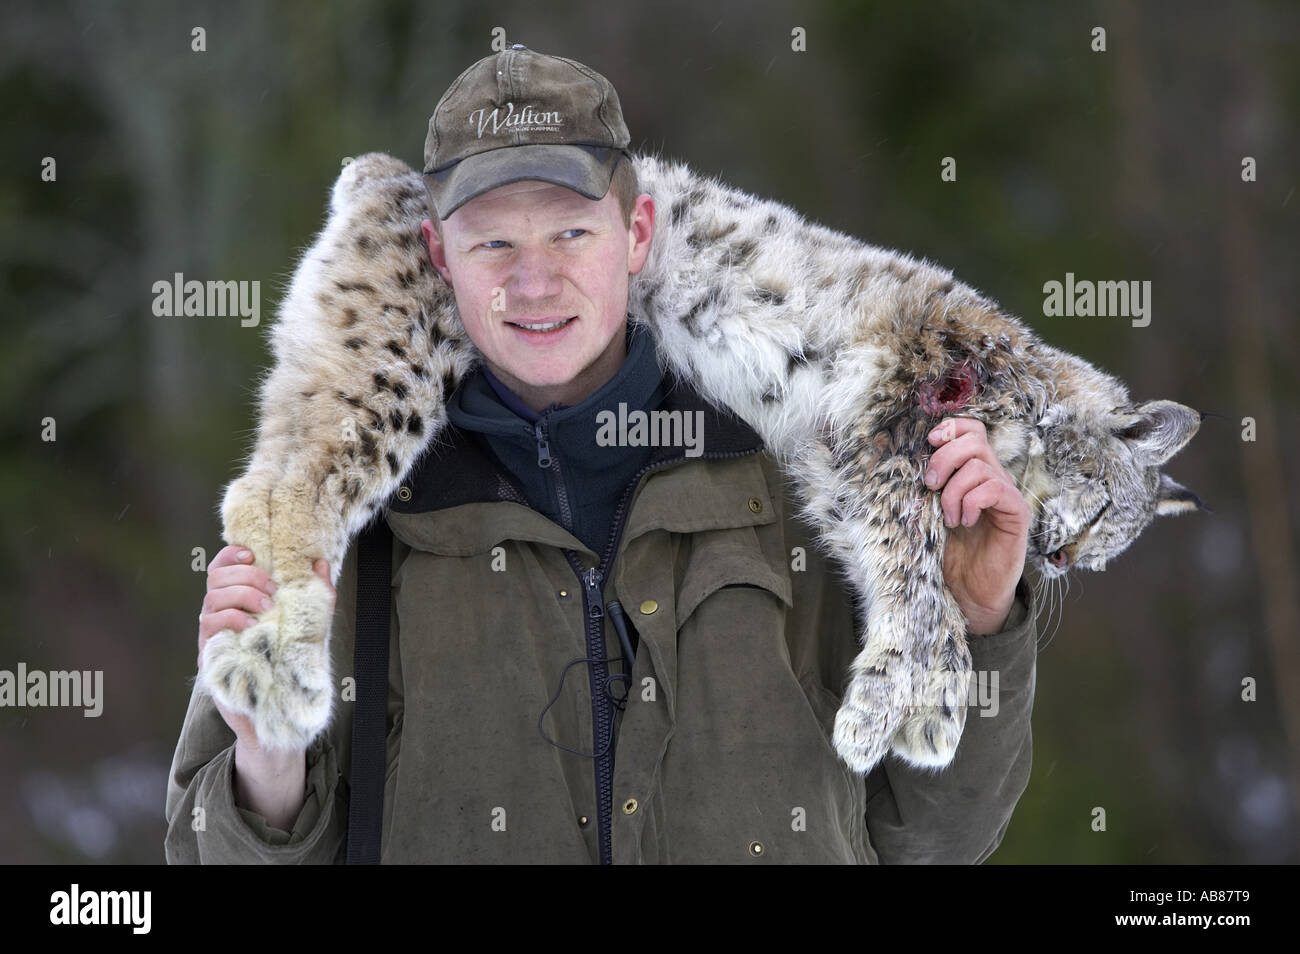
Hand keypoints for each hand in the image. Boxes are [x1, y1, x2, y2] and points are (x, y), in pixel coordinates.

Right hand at [197, 546, 335, 746]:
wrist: (278, 705)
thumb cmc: (289, 659)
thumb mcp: (308, 623)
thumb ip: (316, 594)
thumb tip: (319, 562)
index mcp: (238, 600)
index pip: (222, 567)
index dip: (230, 555)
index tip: (252, 554)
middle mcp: (221, 613)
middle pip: (216, 577)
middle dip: (245, 576)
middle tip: (272, 590)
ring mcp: (213, 633)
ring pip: (211, 599)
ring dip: (241, 595)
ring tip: (267, 609)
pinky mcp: (210, 654)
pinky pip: (210, 626)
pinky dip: (232, 619)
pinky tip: (253, 627)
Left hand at [922, 417, 1030, 634]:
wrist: (968, 593)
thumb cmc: (948, 554)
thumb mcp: (929, 512)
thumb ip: (927, 486)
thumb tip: (906, 458)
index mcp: (973, 473)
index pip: (972, 430)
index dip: (951, 428)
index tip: (929, 443)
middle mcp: (993, 478)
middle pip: (975, 440)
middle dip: (945, 457)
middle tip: (930, 485)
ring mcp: (1007, 495)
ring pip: (981, 466)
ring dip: (954, 491)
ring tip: (948, 517)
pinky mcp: (1017, 514)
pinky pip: (996, 489)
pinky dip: (972, 502)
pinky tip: (964, 522)